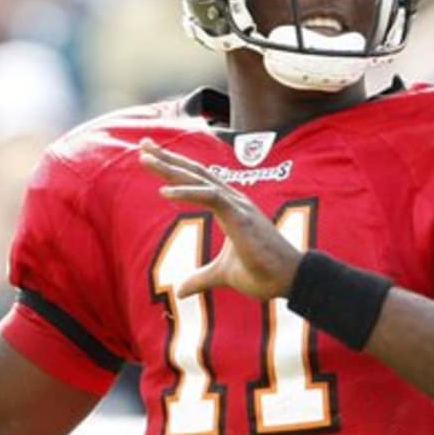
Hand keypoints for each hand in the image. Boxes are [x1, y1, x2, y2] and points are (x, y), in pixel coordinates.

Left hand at [139, 138, 301, 300]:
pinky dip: (187, 192)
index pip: (199, 181)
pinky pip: (210, 197)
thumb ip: (201, 278)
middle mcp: (233, 200)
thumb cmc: (263, 273)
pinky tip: (163, 191)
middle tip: (144, 144)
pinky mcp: (240, 217)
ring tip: (145, 158)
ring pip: (199, 178)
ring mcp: (238, 206)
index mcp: (230, 207)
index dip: (175, 167)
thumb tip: (180, 290)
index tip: (152, 156)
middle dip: (168, 158)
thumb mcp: (223, 275)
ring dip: (171, 167)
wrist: (289, 280)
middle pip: (196, 172)